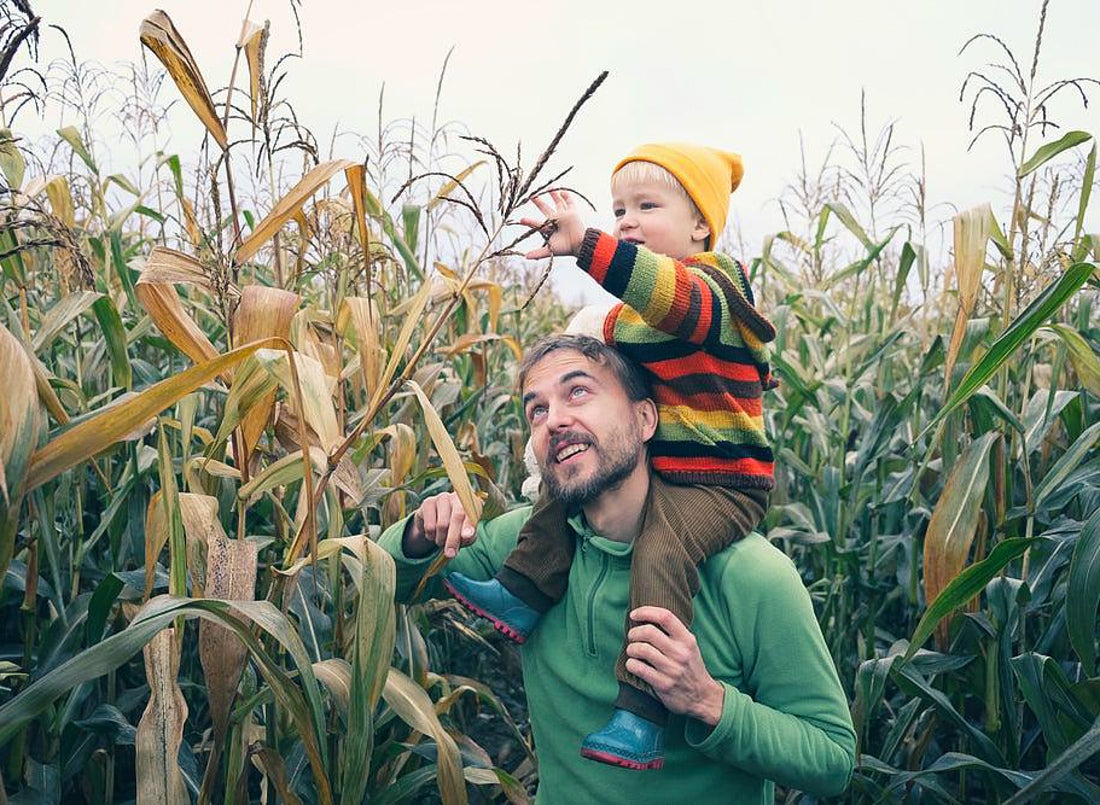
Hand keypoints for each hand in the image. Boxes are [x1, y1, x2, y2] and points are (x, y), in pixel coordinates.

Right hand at [404, 492, 477, 558]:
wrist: (436, 521)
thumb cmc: (457, 528)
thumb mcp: (466, 534)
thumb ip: (469, 536)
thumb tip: (466, 536)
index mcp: (472, 502)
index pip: (472, 513)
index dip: (469, 525)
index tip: (466, 537)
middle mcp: (457, 497)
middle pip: (457, 518)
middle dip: (453, 539)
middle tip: (450, 554)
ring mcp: (442, 498)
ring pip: (442, 524)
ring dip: (441, 539)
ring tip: (441, 542)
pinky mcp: (428, 502)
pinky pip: (429, 525)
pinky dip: (431, 536)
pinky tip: (433, 534)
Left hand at [519, 190, 586, 258]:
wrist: (579, 244)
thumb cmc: (565, 248)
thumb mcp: (550, 249)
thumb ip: (538, 253)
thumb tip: (525, 257)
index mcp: (549, 229)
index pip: (537, 223)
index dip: (529, 221)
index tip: (521, 219)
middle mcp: (555, 220)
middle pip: (545, 209)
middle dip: (538, 202)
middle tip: (531, 196)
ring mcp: (564, 215)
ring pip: (558, 203)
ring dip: (553, 195)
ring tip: (548, 188)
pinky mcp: (572, 212)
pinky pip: (569, 202)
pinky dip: (566, 196)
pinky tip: (562, 190)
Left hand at [624, 606, 725, 725]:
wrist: (702, 697)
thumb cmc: (691, 667)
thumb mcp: (689, 646)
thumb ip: (674, 633)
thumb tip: (646, 618)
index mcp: (687, 640)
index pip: (665, 616)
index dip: (645, 612)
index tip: (634, 615)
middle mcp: (680, 653)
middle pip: (649, 632)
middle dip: (634, 633)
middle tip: (632, 637)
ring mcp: (672, 669)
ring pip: (641, 649)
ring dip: (631, 649)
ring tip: (632, 651)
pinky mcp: (663, 684)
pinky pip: (638, 668)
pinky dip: (631, 664)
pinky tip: (633, 664)